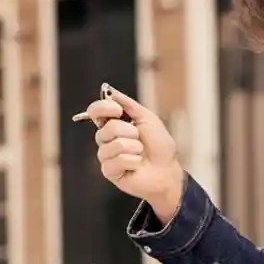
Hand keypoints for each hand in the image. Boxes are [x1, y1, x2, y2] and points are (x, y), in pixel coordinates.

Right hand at [75, 85, 184, 218]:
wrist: (168, 169)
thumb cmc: (159, 146)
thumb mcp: (147, 118)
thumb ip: (129, 104)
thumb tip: (111, 92)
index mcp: (113, 124)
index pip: (95, 112)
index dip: (103, 108)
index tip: (118, 110)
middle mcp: (106, 139)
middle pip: (106, 129)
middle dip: (129, 132)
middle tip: (139, 138)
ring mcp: (106, 156)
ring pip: (114, 145)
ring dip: (134, 148)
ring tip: (140, 154)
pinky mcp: (109, 172)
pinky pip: (117, 161)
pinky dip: (133, 162)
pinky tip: (137, 166)